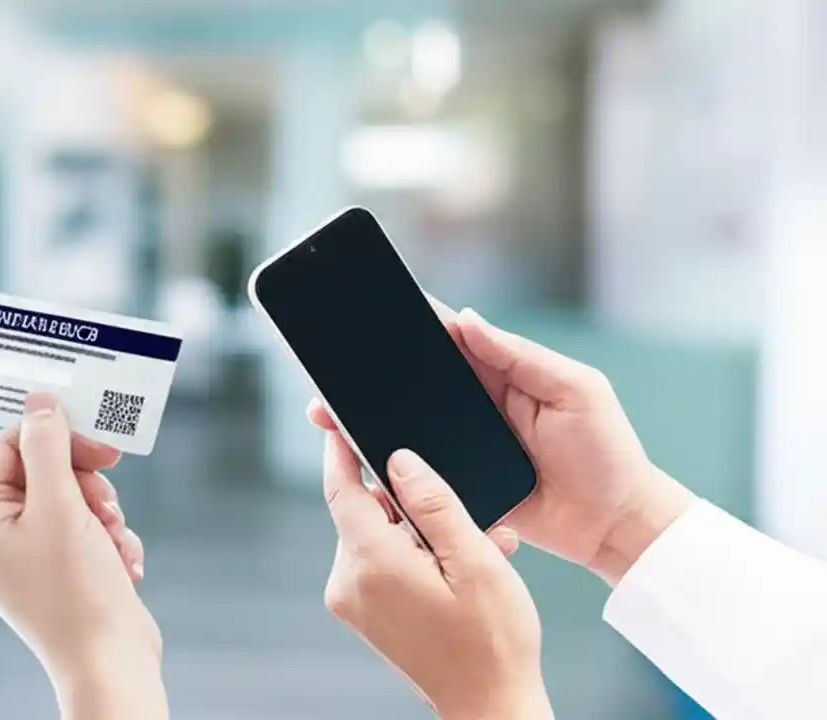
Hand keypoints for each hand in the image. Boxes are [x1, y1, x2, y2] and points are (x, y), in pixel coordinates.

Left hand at [0, 393, 166, 719]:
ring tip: (113, 541)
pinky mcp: (57, 567)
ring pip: (70, 496)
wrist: (110, 661)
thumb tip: (40, 400)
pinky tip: (121, 563)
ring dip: (102, 511)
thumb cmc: (77, 589)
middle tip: (107, 500)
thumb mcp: (61, 505)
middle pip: (41, 469)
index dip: (53, 437)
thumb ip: (48, 446)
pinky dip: (109, 538)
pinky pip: (84, 527)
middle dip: (83, 481)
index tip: (99, 444)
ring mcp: (25, 555)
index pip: (6, 447)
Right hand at [309, 307, 694, 583]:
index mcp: (502, 373)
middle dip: (372, 374)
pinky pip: (417, 471)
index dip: (413, 322)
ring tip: (328, 414)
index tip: (373, 308)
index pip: (448, 338)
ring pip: (406, 425)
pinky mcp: (459, 484)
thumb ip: (523, 356)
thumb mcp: (576, 391)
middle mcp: (476, 405)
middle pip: (414, 382)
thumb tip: (468, 320)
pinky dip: (388, 464)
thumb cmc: (608, 453)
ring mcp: (464, 446)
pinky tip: (358, 458)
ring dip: (369, 419)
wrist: (615, 525)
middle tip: (331, 369)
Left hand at [321, 432, 552, 719]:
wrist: (491, 706)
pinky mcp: (366, 614)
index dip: (342, 449)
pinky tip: (459, 569)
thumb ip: (434, 503)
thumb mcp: (475, 560)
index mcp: (371, 563)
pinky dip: (417, 556)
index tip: (342, 419)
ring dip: (423, 532)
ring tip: (477, 547)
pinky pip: (384, 564)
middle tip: (464, 510)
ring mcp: (354, 602)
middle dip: (412, 502)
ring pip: (381, 537)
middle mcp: (349, 582)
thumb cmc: (492, 641)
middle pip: (366, 511)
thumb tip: (399, 459)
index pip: (341, 488)